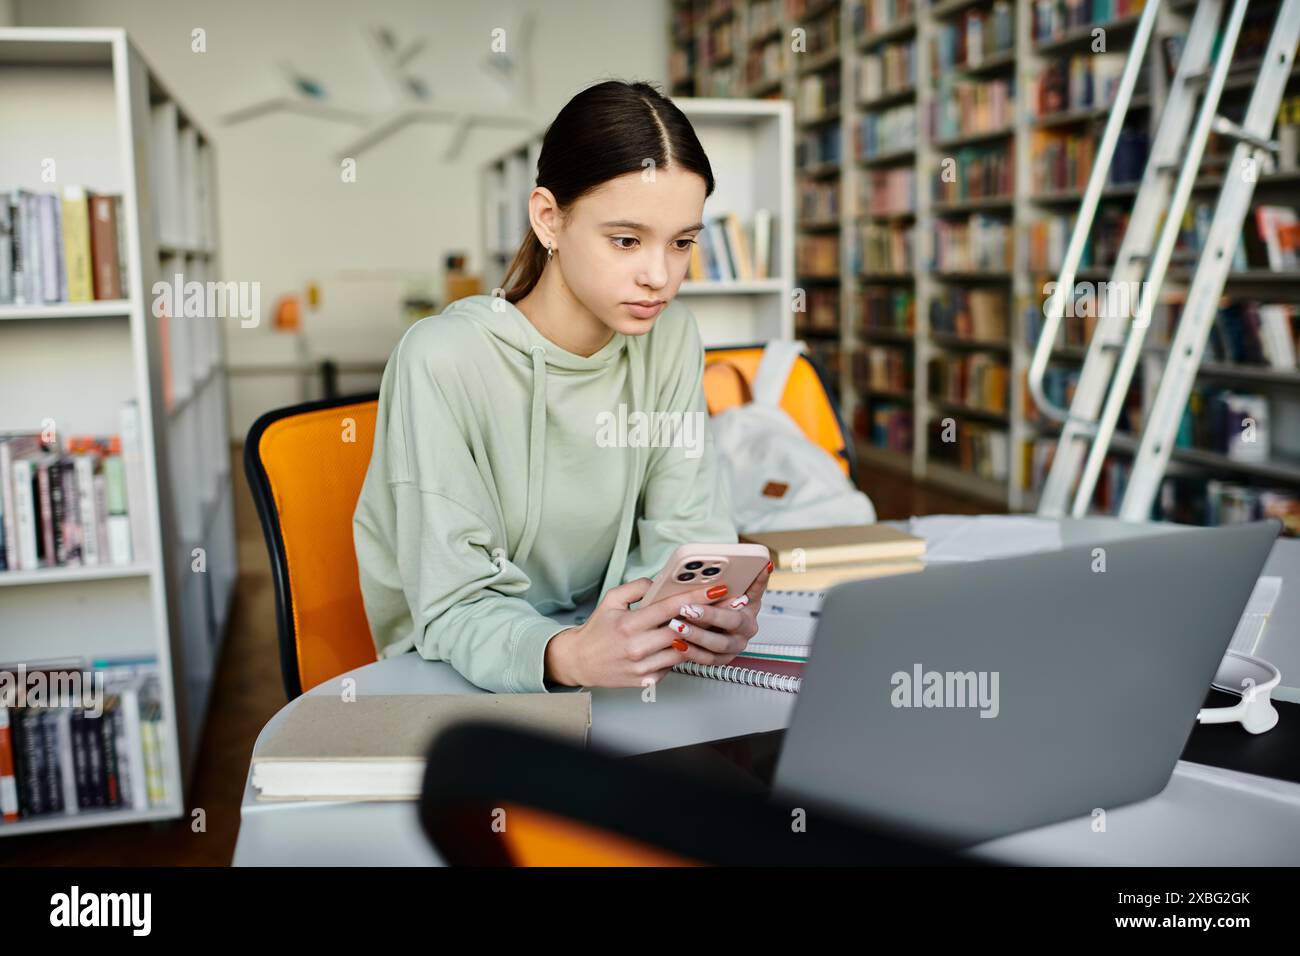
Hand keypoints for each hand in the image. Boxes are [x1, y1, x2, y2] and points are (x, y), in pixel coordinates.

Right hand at [543, 572, 766, 688]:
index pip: (670, 608)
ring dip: (697, 637)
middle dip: (705, 617)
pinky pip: (672, 666)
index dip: (696, 597)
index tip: (717, 589)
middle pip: (682, 630)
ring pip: (681, 651)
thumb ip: (636, 588)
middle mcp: (637, 647)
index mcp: (629, 624)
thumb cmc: (597, 630)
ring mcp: (642, 666)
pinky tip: (688, 644)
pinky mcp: (646, 680)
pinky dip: (681, 654)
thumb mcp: (611, 600)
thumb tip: (660, 583)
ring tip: (711, 624)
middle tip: (725, 606)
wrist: (580, 662)